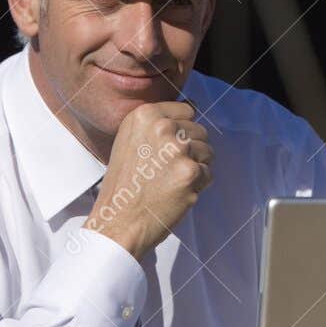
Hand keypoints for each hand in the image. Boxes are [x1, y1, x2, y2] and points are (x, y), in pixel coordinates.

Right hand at [85, 100, 212, 260]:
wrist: (118, 220)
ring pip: (207, 151)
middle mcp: (162, 127)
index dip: (181, 131)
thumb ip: (159, 122)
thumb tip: (194, 105)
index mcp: (145, 115)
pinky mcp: (190, 172)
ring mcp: (178, 149)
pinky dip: (197, 186)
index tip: (168, 148)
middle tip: (167, 170)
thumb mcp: (131, 139)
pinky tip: (175, 193)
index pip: (187, 110)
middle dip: (190, 150)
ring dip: (195, 167)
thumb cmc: (125, 184)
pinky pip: (208, 174)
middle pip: (199, 130)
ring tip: (170, 181)